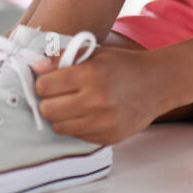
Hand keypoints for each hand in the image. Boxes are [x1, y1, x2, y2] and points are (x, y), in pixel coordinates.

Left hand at [30, 45, 161, 144]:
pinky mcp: (109, 137)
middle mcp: (96, 100)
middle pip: (47, 110)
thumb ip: (62, 59)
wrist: (157, 84)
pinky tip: (88, 114)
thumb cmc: (122, 66)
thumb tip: (34, 66)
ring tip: (72, 105)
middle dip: (48, 102)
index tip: (49, 81)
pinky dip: (77, 126)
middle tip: (57, 95)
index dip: (43, 83)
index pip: (44, 86)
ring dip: (60, 116)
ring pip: (59, 127)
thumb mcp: (94, 54)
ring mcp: (103, 122)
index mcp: (90, 74)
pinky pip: (77, 136)